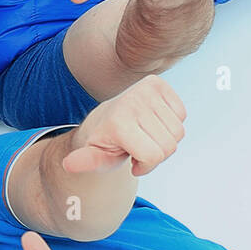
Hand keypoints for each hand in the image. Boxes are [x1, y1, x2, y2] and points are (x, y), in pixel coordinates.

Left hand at [64, 74, 185, 176]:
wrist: (104, 119)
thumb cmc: (103, 142)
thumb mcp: (94, 157)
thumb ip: (84, 162)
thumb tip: (68, 164)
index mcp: (118, 122)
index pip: (154, 155)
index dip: (146, 166)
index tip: (132, 163)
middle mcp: (133, 102)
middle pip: (169, 145)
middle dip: (156, 154)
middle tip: (137, 147)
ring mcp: (146, 89)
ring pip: (178, 132)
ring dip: (164, 140)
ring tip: (143, 136)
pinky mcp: (158, 83)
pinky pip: (182, 115)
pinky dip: (171, 123)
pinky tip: (152, 123)